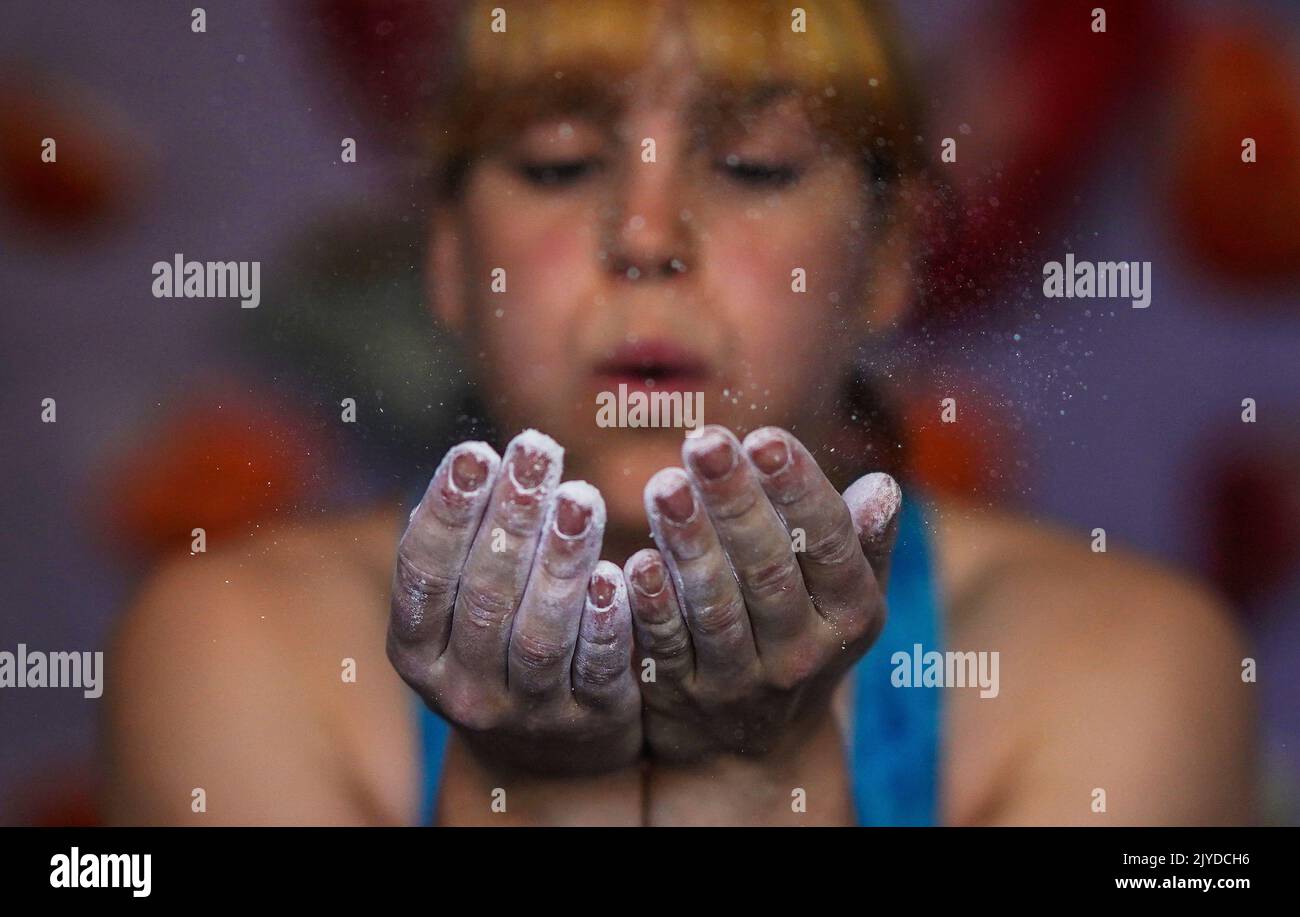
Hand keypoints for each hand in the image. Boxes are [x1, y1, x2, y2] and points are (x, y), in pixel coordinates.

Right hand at [387, 431, 641, 776]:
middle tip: (536, 452)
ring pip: (541, 634)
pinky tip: (617, 576)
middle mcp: (463, 689)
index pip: (424, 575)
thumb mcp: (457, 612)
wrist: (544, 758)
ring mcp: (527, 712)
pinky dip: (604, 623)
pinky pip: (595, 671)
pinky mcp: (589, 722)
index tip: (475, 451)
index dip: (447, 512)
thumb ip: (462, 548)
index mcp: (417, 652)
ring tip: (580, 497)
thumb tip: (470, 462)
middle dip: (511, 518)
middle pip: (485, 597)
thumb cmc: (497, 649)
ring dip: (560, 561)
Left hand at [624, 425, 900, 763]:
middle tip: (704, 443)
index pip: (827, 543)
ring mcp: (739, 682)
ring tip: (665, 485)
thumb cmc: (803, 635)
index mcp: (849, 613)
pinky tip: (634, 561)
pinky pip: (667, 649)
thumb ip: (861, 541)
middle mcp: (800, 652)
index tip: (764, 438)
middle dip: (735, 503)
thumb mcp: (847, 598)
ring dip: (689, 544)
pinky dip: (652, 607)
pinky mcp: (682, 700)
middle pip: (767, 570)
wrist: (753, 748)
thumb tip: (883, 485)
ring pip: (715, 608)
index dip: (797, 490)